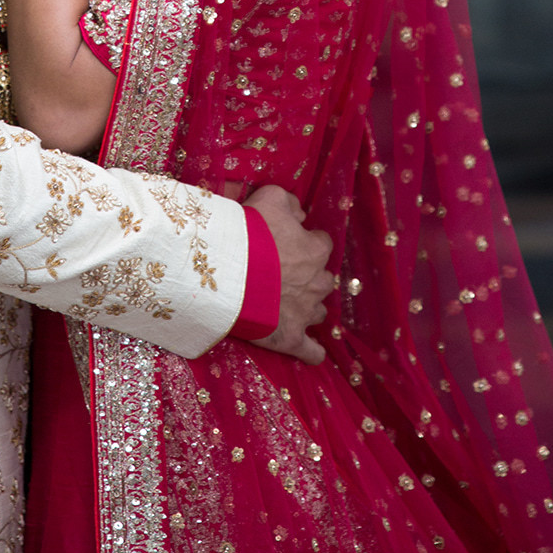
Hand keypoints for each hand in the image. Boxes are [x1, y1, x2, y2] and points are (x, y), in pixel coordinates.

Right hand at [244, 185, 334, 364]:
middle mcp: (317, 282)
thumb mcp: (271, 198)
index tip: (291, 242)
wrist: (229, 270)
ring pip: (318, 311)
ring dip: (308, 306)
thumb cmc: (250, 232)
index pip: (322, 244)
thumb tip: (300, 214)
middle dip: (310, 277)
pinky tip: (314, 353)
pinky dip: (313, 352)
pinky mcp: (292, 338)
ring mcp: (306, 313)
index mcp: (315, 251)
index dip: (307, 242)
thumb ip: (290, 203)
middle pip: (323, 280)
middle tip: (287, 272)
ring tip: (288, 304)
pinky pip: (311, 350)